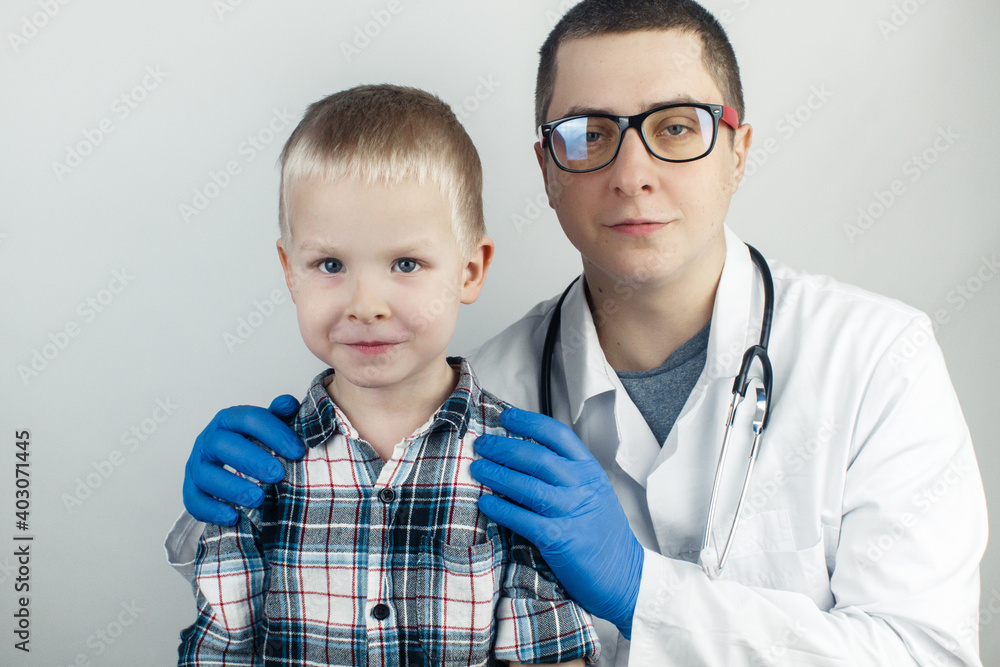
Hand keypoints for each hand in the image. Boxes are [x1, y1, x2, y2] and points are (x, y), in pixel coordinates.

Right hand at [183, 395, 304, 524]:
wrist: (227, 460)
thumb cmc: (253, 441)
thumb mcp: (269, 425)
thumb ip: (281, 414)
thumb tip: (288, 404)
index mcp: (230, 419)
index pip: (249, 418)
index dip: (275, 433)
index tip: (297, 451)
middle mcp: (209, 439)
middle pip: (222, 445)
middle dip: (251, 461)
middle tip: (278, 475)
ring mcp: (197, 464)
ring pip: (205, 475)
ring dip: (232, 488)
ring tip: (258, 498)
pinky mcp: (191, 488)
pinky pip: (194, 500)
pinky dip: (212, 510)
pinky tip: (234, 517)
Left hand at [470, 408, 643, 638]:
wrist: (625, 574)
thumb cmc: (603, 532)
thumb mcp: (594, 492)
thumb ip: (568, 473)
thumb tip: (526, 454)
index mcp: (590, 470)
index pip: (557, 435)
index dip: (529, 422)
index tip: (506, 416)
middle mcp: (582, 487)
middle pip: (537, 457)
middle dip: (504, 448)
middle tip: (481, 444)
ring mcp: (571, 512)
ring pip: (528, 486)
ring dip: (497, 474)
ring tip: (477, 468)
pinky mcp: (559, 539)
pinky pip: (523, 519)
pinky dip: (501, 509)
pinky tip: (486, 502)